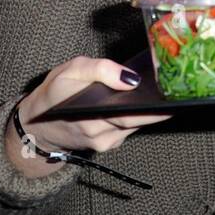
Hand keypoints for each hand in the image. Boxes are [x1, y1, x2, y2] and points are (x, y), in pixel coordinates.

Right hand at [12, 57, 168, 167]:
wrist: (37, 124)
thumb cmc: (55, 93)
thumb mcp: (71, 71)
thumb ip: (100, 69)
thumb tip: (131, 78)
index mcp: (89, 114)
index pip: (131, 114)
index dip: (155, 108)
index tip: (174, 95)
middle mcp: (99, 133)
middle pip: (138, 120)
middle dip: (158, 106)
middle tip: (177, 88)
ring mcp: (105, 141)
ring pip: (136, 124)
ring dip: (148, 109)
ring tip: (162, 89)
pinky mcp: (109, 144)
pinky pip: (130, 127)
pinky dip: (138, 114)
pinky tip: (143, 100)